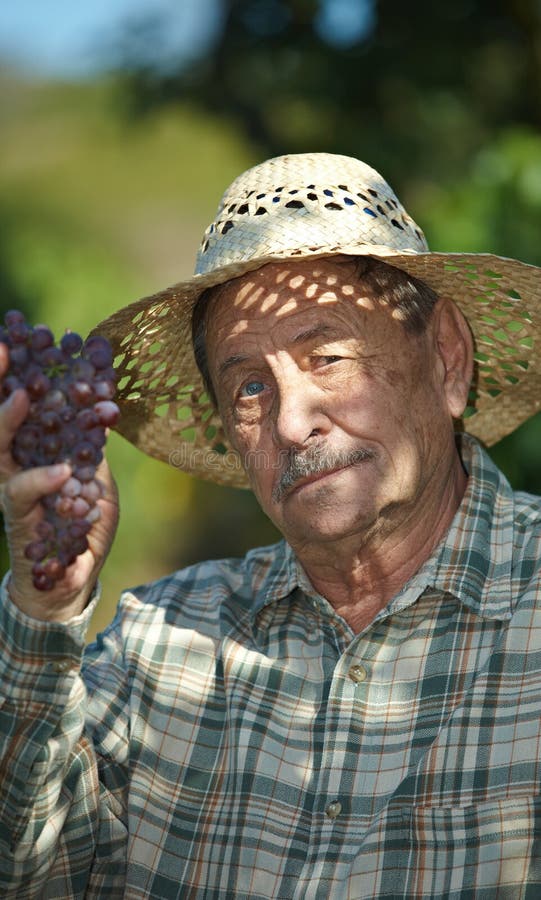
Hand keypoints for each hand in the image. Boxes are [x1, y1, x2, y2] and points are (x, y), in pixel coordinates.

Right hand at [0, 343, 118, 621]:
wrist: (73, 578)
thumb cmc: (80, 522)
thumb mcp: (95, 475)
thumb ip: (92, 445)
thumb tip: (105, 406)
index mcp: (31, 450)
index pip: (17, 406)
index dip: (11, 374)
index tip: (14, 335)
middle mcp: (12, 467)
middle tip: (4, 349)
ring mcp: (11, 493)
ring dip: (7, 422)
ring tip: (22, 399)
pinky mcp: (19, 521)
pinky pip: (23, 496)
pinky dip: (43, 479)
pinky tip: (62, 469)